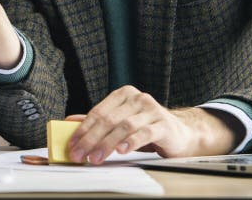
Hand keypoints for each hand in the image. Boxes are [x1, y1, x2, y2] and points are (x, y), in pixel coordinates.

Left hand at [66, 85, 240, 163]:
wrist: (180, 134)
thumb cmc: (147, 128)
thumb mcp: (121, 122)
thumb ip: (98, 121)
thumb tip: (70, 122)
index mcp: (123, 95)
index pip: (98, 111)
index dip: (83, 129)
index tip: (72, 145)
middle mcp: (137, 98)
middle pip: (109, 119)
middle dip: (91, 139)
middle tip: (80, 155)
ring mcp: (152, 110)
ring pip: (124, 126)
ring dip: (107, 144)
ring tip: (96, 158)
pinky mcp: (164, 124)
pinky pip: (144, 133)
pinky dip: (130, 142)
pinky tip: (121, 151)